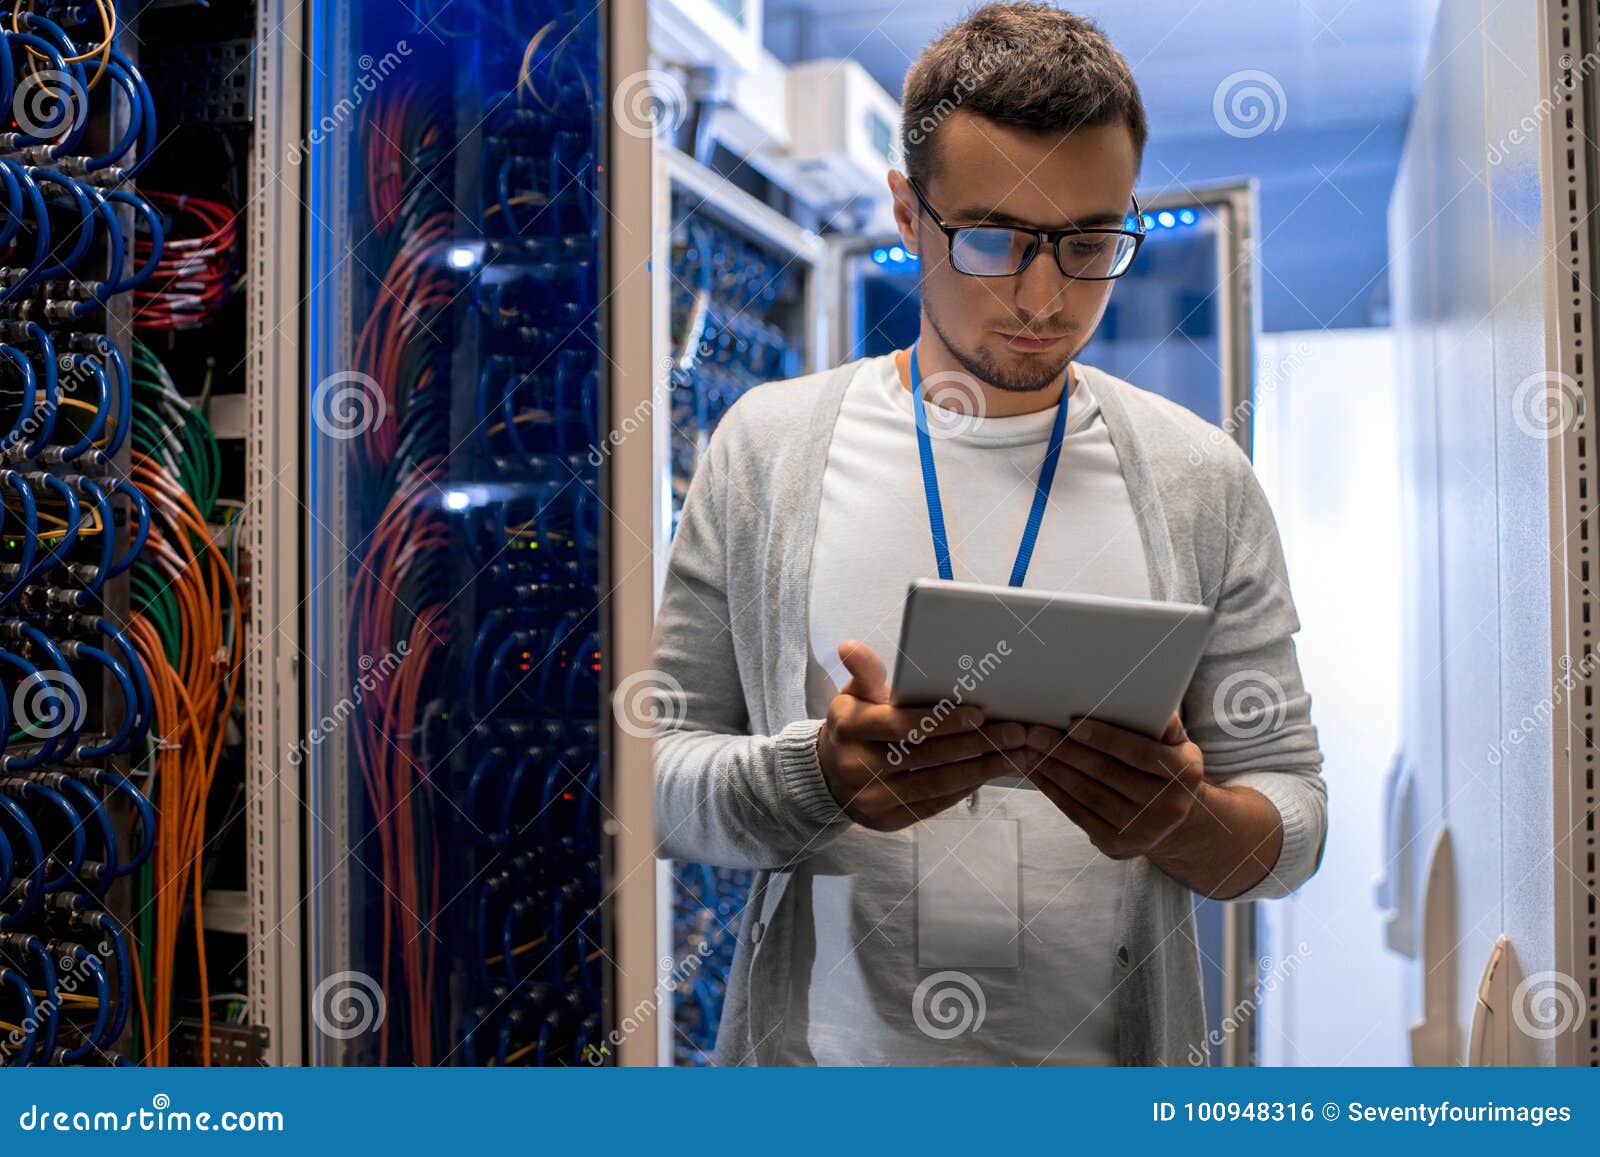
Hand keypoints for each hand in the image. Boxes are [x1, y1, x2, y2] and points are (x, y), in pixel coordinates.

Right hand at [816, 639, 1028, 830]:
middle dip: (975, 744)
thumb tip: (850, 646)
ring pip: (934, 784)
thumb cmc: (855, 727)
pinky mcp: (886, 821)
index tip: (979, 714)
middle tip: (1015, 733)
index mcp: (850, 729)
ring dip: (980, 769)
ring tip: (1015, 754)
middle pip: (925, 755)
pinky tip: (989, 773)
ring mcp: (872, 799)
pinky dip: (964, 788)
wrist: (829, 776)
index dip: (941, 721)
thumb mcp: (853, 697)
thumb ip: (864, 672)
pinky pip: (933, 804)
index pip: (901, 726)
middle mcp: (857, 766)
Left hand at [1023, 713, 1206, 859]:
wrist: (1174, 821)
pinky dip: (1053, 791)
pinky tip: (1037, 773)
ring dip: (1053, 771)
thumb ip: (1163, 724)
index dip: (1104, 738)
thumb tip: (1147, 701)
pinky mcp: (1116, 844)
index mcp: (1184, 773)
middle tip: (1035, 733)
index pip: (1138, 752)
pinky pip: (1077, 813)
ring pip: (1087, 794)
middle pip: (1106, 773)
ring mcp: (1142, 830)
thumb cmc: (1166, 769)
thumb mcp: (1177, 745)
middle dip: (1066, 751)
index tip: (1072, 724)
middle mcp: (1167, 806)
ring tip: (1030, 750)